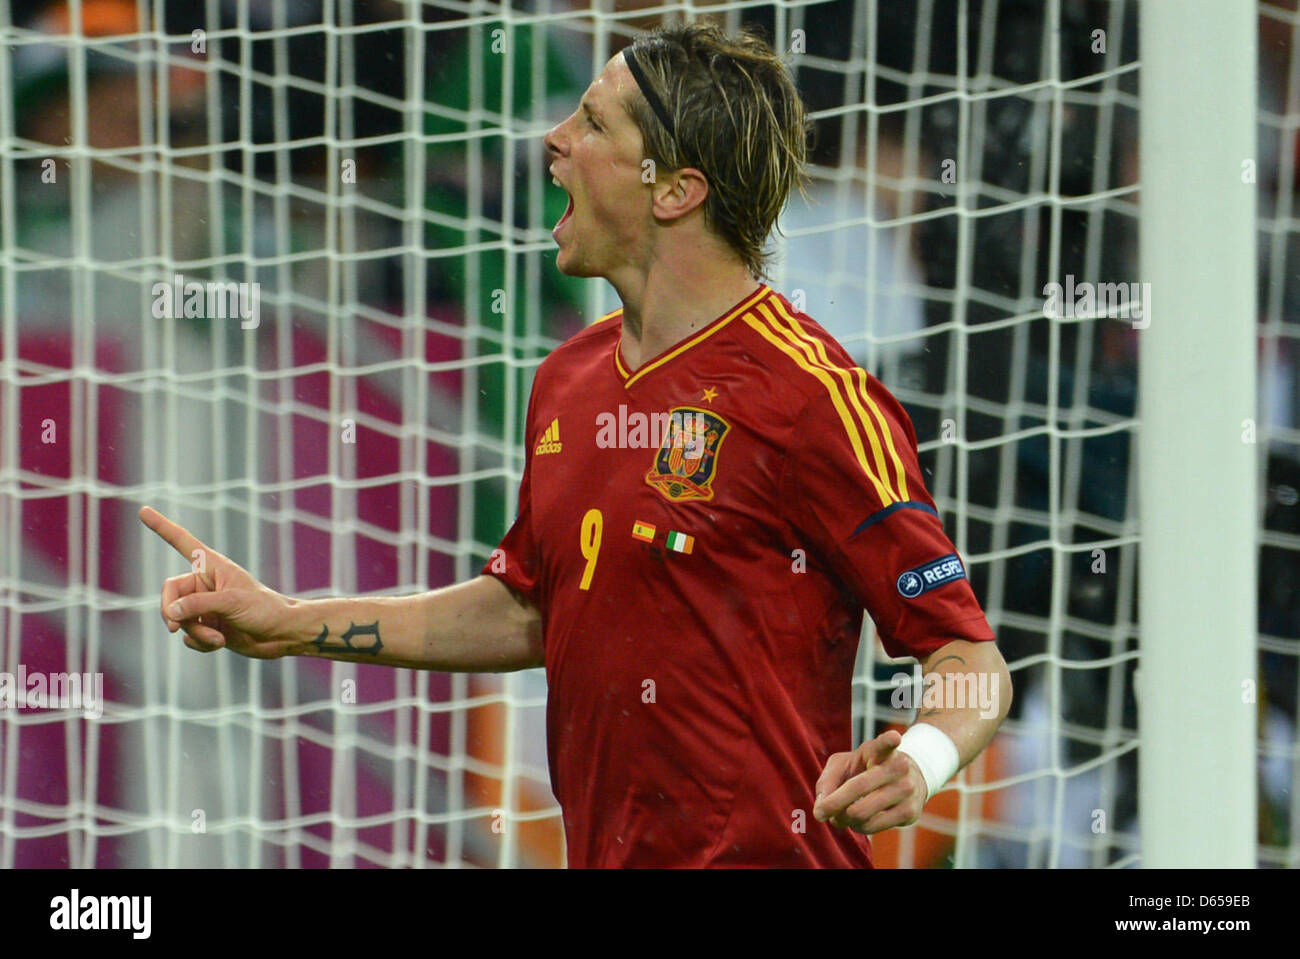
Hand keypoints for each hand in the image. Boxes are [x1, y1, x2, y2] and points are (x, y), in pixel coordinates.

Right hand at [139, 506, 296, 657]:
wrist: (281, 635)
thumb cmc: (264, 609)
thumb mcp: (232, 602)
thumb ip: (198, 605)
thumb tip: (170, 612)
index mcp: (212, 566)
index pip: (182, 542)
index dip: (162, 527)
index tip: (143, 510)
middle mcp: (204, 584)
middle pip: (170, 594)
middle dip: (171, 613)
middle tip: (175, 627)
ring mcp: (205, 607)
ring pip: (179, 619)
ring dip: (195, 632)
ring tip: (219, 638)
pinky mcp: (207, 627)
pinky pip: (188, 636)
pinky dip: (200, 643)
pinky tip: (219, 642)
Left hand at [812, 729, 926, 834]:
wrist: (904, 781)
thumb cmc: (865, 770)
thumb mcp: (844, 765)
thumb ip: (828, 781)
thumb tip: (821, 810)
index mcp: (879, 750)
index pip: (885, 744)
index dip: (889, 740)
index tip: (894, 737)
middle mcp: (898, 767)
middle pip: (859, 787)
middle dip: (833, 804)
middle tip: (820, 813)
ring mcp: (906, 790)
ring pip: (862, 812)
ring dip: (842, 818)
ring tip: (839, 816)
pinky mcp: (909, 812)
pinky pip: (872, 826)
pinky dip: (857, 827)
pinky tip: (856, 821)